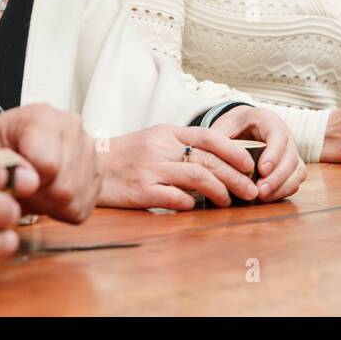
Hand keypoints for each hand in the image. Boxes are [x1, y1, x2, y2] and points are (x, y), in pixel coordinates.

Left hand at [0, 104, 100, 223]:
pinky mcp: (99, 172)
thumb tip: (23, 180)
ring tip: (32, 187)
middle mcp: (72, 127)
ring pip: (73, 200)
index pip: (48, 163)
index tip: (14, 177)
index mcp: (42, 117)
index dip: (26, 182)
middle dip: (36, 197)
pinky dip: (60, 210)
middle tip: (20, 187)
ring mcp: (90, 149)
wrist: (13, 140)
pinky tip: (47, 192)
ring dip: (47, 205)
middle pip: (62, 187)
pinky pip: (81, 208)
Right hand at [99, 125, 260, 209]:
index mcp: (166, 132)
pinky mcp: (141, 190)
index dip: (233, 150)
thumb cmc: (124, 156)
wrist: (90, 166)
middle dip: (235, 177)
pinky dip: (191, 203)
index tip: (249, 165)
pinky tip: (196, 207)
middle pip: (208, 160)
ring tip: (228, 201)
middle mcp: (160, 148)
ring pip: (197, 177)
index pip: (209, 136)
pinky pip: (175, 198)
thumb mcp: (153, 140)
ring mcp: (150, 169)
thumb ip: (180, 146)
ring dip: (219, 191)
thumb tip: (215, 161)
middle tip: (250, 191)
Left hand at [207, 106, 305, 201]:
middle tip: (260, 191)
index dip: (273, 154)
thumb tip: (216, 160)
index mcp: (269, 120)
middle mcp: (285, 135)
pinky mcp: (292, 166)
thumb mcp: (225, 126)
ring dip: (282, 186)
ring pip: (297, 170)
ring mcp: (291, 151)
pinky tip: (269, 198)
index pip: (278, 135)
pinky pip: (296, 180)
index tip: (262, 170)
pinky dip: (285, 190)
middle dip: (277, 177)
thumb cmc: (233, 125)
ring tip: (263, 197)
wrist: (243, 125)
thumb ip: (219, 140)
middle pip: (290, 157)